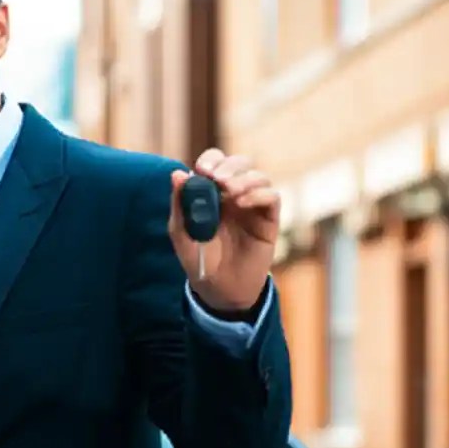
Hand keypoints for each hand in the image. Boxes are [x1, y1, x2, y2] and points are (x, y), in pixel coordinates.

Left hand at [167, 149, 279, 311]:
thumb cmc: (198, 258)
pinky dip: (258, 194)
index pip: (216, 162)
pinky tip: (241, 202)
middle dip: (229, 166)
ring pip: (258, 176)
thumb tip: (177, 173)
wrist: (218, 288)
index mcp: (212, 192)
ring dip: (244, 179)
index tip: (203, 170)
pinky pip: (272, 197)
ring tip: (229, 192)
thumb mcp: (181, 232)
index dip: (212, 160)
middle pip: (240, 163)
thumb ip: (179, 203)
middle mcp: (234, 194)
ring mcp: (253, 205)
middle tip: (217, 178)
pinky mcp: (268, 220)